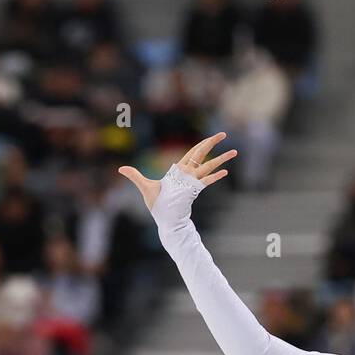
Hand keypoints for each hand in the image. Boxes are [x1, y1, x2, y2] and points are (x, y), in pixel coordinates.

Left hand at [118, 133, 236, 212]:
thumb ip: (134, 175)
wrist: (163, 221)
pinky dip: (215, 176)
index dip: (202, 143)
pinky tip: (226, 172)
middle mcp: (188, 174)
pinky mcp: (194, 191)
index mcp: (179, 170)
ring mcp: (192, 182)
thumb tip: (120, 168)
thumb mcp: (144, 187)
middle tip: (225, 134)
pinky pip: (206, 181)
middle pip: (202, 153)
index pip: (193, 152)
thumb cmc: (156, 206)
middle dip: (213, 143)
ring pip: (208, 166)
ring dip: (221, 159)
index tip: (213, 138)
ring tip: (234, 152)